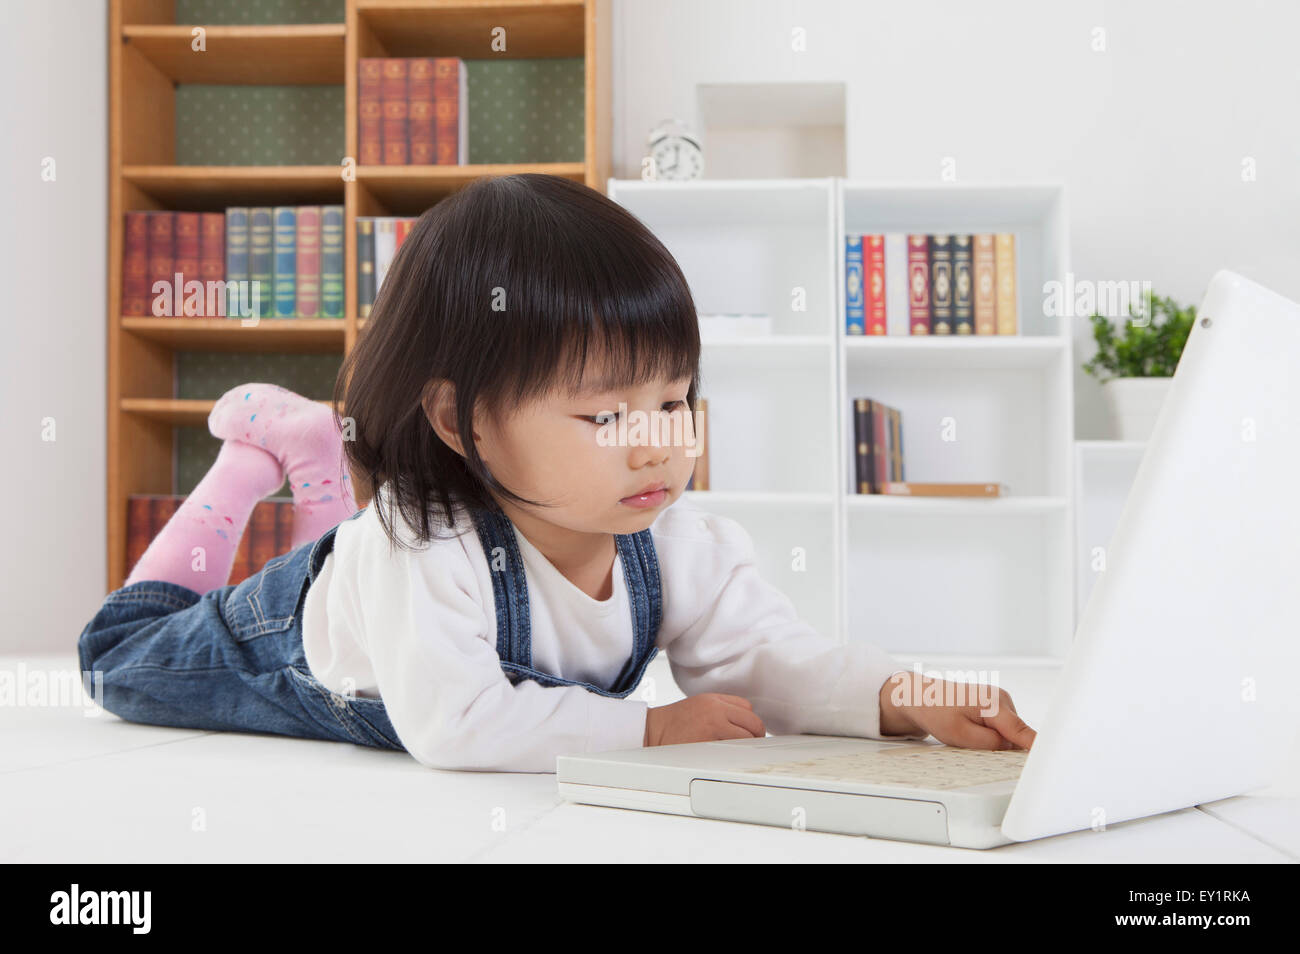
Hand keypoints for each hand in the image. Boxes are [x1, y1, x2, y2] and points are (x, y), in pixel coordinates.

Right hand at [643, 693, 765, 745]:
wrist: (653, 731)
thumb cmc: (673, 721)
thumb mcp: (699, 704)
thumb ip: (721, 709)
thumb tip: (743, 724)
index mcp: (714, 699)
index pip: (747, 707)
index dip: (749, 720)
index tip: (748, 729)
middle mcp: (716, 710)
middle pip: (752, 722)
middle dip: (755, 734)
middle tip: (752, 742)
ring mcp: (714, 727)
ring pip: (747, 736)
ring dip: (747, 745)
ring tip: (740, 750)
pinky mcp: (710, 743)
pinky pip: (734, 749)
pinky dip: (735, 754)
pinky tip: (729, 756)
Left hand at [878, 671, 1035, 749]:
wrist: (923, 697)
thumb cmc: (936, 712)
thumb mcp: (960, 735)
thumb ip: (990, 744)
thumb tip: (1012, 749)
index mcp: (992, 703)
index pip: (1021, 730)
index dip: (1036, 746)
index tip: (1052, 757)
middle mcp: (1002, 699)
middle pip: (1016, 735)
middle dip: (1002, 746)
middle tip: (975, 744)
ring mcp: (1002, 701)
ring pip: (1010, 733)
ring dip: (996, 740)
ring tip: (970, 732)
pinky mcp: (999, 706)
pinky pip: (1005, 728)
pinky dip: (995, 734)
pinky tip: (975, 729)